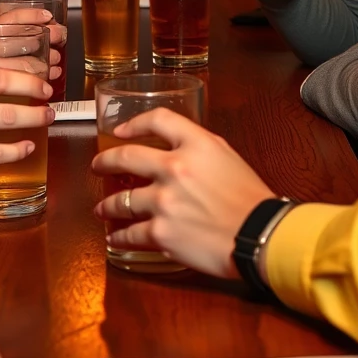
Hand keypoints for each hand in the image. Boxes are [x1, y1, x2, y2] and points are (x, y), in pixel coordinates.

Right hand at [0, 61, 53, 182]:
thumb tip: (17, 74)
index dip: (26, 72)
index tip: (44, 79)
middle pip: (5, 86)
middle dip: (35, 91)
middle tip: (49, 97)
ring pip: (8, 119)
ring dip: (34, 118)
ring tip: (46, 118)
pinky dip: (18, 150)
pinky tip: (28, 146)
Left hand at [91, 109, 275, 278]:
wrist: (260, 236)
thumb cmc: (251, 200)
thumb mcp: (227, 157)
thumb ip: (199, 149)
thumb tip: (177, 151)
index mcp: (195, 144)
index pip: (157, 119)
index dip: (135, 123)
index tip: (121, 131)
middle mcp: (174, 167)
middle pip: (126, 156)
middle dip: (105, 161)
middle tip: (97, 165)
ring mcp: (164, 201)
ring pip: (121, 200)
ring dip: (108, 205)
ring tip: (102, 208)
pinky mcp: (161, 233)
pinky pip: (130, 234)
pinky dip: (119, 236)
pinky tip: (115, 237)